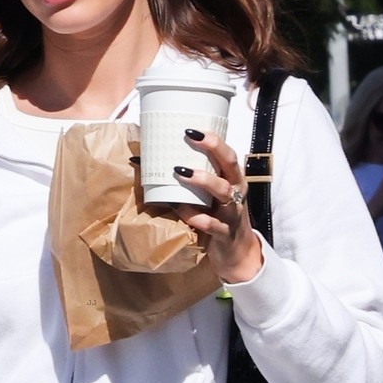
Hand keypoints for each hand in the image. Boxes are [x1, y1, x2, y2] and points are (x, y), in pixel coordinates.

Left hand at [173, 130, 262, 282]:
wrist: (237, 254)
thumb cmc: (217, 218)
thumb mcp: (210, 198)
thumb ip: (191, 182)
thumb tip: (145, 162)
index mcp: (232, 180)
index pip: (227, 154)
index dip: (213, 140)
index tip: (192, 129)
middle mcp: (235, 192)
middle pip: (229, 165)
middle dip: (212, 149)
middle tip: (189, 138)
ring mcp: (232, 213)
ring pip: (223, 192)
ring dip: (202, 181)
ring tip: (181, 173)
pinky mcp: (224, 233)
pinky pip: (211, 223)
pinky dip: (195, 216)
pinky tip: (181, 209)